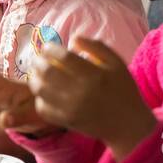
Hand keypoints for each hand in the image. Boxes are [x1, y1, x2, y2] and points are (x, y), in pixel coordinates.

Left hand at [28, 40, 156, 159]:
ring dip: (34, 79)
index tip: (47, 47)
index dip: (51, 49)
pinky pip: (43, 109)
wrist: (128, 123)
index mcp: (95, 75)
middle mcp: (81, 92)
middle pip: (48, 73)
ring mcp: (71, 109)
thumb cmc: (123, 89)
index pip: (64, 57)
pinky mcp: (66, 122)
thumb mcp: (117, 63)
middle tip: (38, 59)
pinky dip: (39, 99)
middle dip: (38, 62)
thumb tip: (72, 40)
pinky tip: (42, 93)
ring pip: (41, 90)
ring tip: (36, 73)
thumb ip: (96, 47)